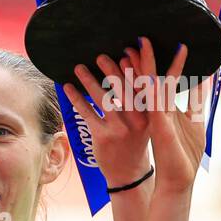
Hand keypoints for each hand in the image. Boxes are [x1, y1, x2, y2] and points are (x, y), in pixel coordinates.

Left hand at [61, 48, 151, 190]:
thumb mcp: (146, 119)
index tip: (131, 47)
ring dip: (90, 81)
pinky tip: (68, 88)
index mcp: (152, 112)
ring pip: (104, 98)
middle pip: (124, 88)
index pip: (147, 83)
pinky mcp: (103, 136)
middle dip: (112, 70)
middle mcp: (138, 119)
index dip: (139, 64)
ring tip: (79, 67)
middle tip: (101, 55)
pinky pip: (88, 112)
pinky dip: (77, 98)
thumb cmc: (136, 139)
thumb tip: (130, 61)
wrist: (129, 172)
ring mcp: (120, 128)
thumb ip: (141, 94)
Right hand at [137, 38, 210, 195]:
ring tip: (138, 48)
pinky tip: (152, 75)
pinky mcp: (160, 126)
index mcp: (163, 108)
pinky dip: (154, 88)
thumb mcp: (196, 118)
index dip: (153, 62)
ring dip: (144, 68)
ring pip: (149, 87)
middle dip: (143, 60)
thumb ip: (197, 97)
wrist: (178, 179)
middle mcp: (157, 110)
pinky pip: (155, 103)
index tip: (148, 42)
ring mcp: (157, 117)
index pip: (156, 79)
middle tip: (138, 39)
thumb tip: (208, 76)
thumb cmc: (185, 152)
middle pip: (148, 79)